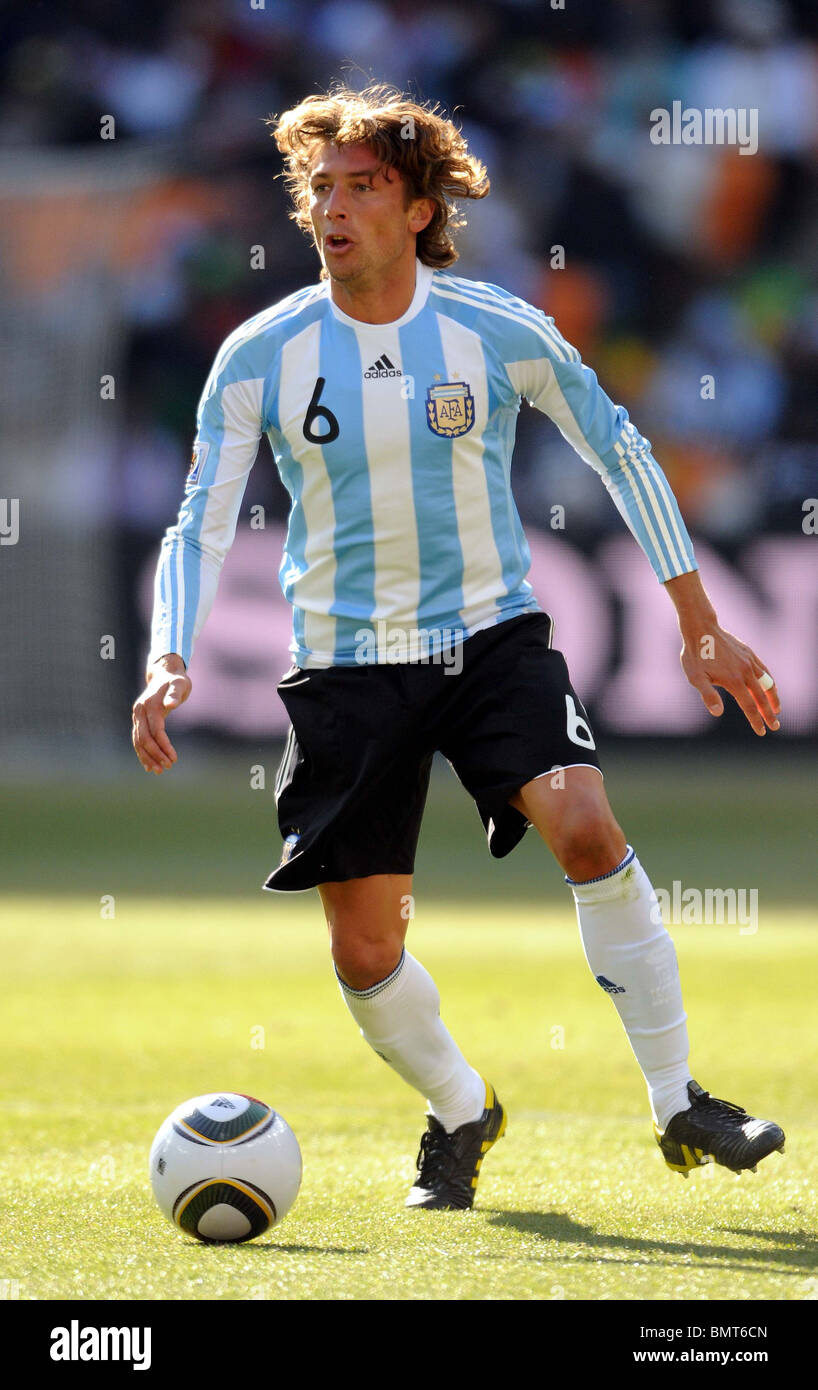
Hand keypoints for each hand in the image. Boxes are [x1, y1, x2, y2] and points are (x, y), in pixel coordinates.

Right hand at [131, 656, 191, 772]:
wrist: (163, 673)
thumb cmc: (176, 681)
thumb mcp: (180, 684)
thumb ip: (175, 694)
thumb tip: (171, 704)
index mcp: (150, 704)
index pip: (156, 731)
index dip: (164, 746)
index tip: (174, 759)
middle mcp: (139, 711)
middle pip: (144, 739)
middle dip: (156, 755)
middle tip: (168, 767)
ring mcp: (136, 715)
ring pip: (138, 741)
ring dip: (147, 757)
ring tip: (158, 771)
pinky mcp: (137, 720)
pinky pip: (137, 739)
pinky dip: (142, 753)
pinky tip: (148, 765)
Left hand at [680, 624, 780, 735]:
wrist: (702, 629)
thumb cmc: (696, 656)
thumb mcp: (696, 677)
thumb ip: (708, 695)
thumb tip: (717, 713)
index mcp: (734, 681)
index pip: (749, 706)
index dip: (756, 721)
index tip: (762, 732)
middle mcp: (745, 672)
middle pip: (762, 698)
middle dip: (769, 714)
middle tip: (775, 727)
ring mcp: (749, 662)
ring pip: (767, 683)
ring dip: (773, 698)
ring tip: (777, 710)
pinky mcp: (750, 654)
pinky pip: (764, 670)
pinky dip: (770, 682)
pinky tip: (770, 687)